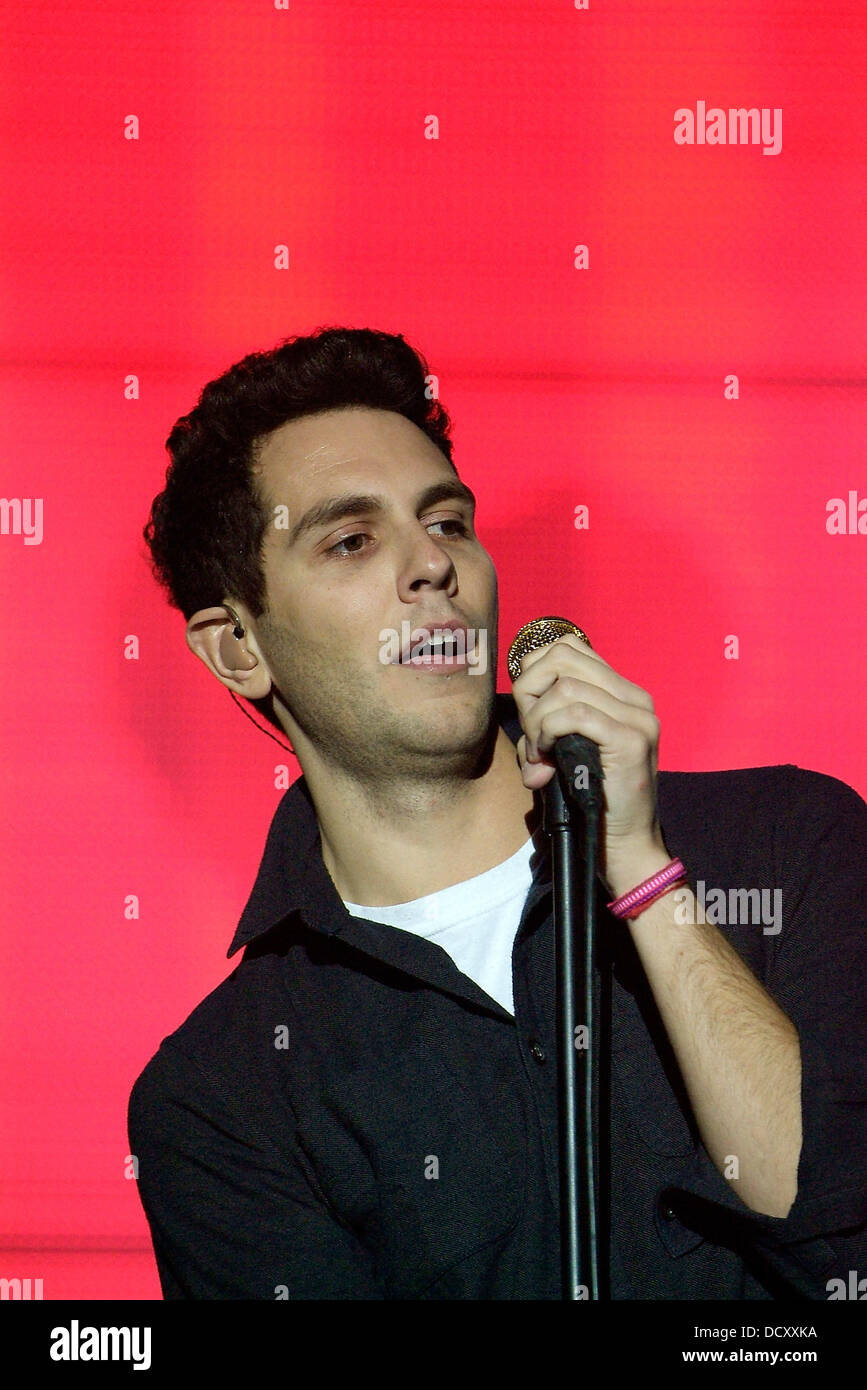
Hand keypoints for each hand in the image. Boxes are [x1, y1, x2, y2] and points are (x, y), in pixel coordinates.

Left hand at [511, 633, 667, 890]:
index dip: (534, 672)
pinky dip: (549, 731)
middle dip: (530, 690)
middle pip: (562, 656)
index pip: (567, 648)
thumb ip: (542, 724)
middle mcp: (634, 698)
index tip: (528, 713)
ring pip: (565, 687)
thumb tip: (520, 712)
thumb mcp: (562, 752)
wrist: (624, 845)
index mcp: (622, 693)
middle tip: (530, 732)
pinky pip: (576, 715)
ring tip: (538, 754)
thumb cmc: (590, 799)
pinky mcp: (632, 740)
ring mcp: (637, 717)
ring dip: (537, 720)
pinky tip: (546, 756)